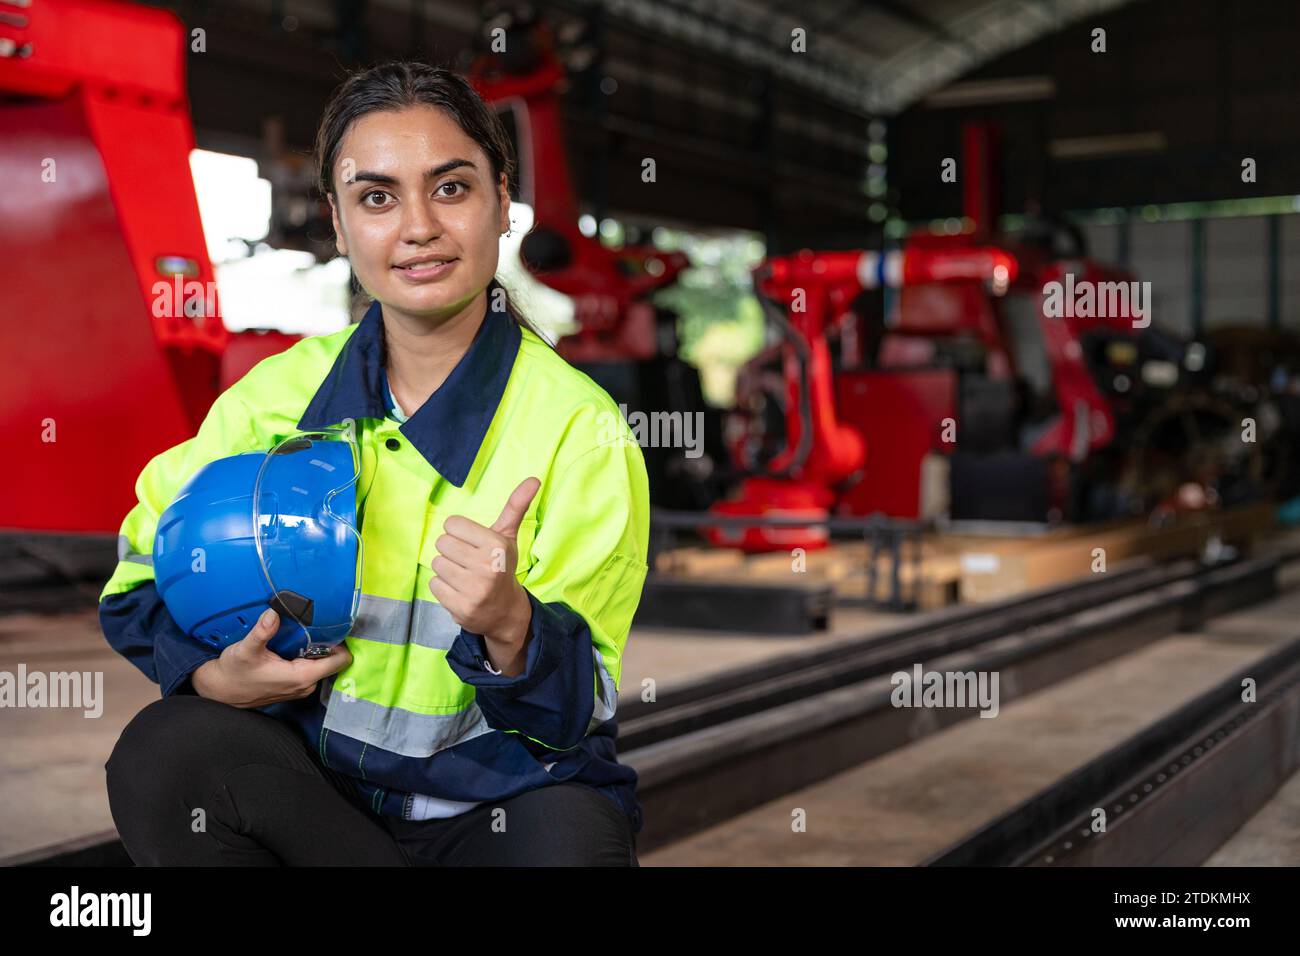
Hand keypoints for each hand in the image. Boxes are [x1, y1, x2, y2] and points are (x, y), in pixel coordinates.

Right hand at [190, 608, 352, 707]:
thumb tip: (273, 613)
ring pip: (321, 665)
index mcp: (301, 677)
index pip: (340, 661)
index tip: (336, 626)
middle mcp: (306, 685)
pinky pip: (311, 669)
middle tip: (318, 624)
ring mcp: (301, 688)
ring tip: (305, 632)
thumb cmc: (233, 672)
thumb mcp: (246, 649)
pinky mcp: (294, 687)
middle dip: (328, 643)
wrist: (220, 690)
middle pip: (333, 661)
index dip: (342, 643)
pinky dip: (307, 657)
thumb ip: (262, 632)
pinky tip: (295, 645)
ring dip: (317, 650)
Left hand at [429, 477, 538, 653]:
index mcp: (496, 545)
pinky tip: (460, 590)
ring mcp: (474, 589)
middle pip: (442, 543)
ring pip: (437, 564)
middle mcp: (486, 566)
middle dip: (453, 552)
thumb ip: (516, 506)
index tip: (472, 543)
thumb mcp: (508, 536)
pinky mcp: (461, 607)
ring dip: (447, 570)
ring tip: (464, 576)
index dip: (459, 533)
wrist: (506, 611)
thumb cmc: (502, 567)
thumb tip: (534, 478)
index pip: (451, 524)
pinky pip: (434, 585)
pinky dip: (444, 588)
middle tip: (468, 561)